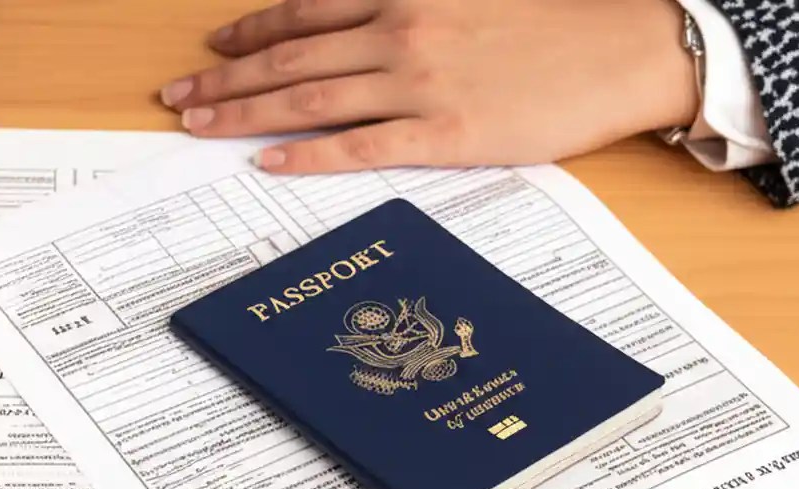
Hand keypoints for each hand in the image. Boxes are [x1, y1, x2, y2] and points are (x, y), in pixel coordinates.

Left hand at [160, 0, 698, 171]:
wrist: (623, 48)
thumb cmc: (548, 23)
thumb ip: (401, 7)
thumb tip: (351, 26)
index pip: (304, 13)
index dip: (248, 32)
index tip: (210, 50)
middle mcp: (400, 32)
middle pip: (289, 58)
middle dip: (224, 79)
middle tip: (176, 99)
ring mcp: (419, 84)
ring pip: (309, 100)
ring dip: (243, 115)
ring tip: (197, 128)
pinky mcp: (444, 134)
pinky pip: (358, 147)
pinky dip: (306, 154)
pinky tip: (266, 163)